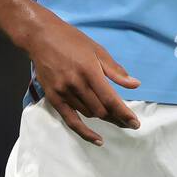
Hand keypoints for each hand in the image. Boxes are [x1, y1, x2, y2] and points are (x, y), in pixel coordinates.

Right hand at [26, 12, 141, 144]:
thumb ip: (115, 70)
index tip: (135, 123)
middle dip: (117, 117)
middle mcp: (76, 84)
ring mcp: (63, 92)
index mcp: (89, 70)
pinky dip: (85, 132)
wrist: (41, 37)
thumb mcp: (97, 50)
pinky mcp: (53, 98)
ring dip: (103, 118)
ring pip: (89, 114)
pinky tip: (97, 139)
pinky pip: (71, 120)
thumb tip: (135, 85)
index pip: (110, 99)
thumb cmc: (72, 40)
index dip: (124, 113)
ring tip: (115, 120)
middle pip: (101, 110)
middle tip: (128, 121)